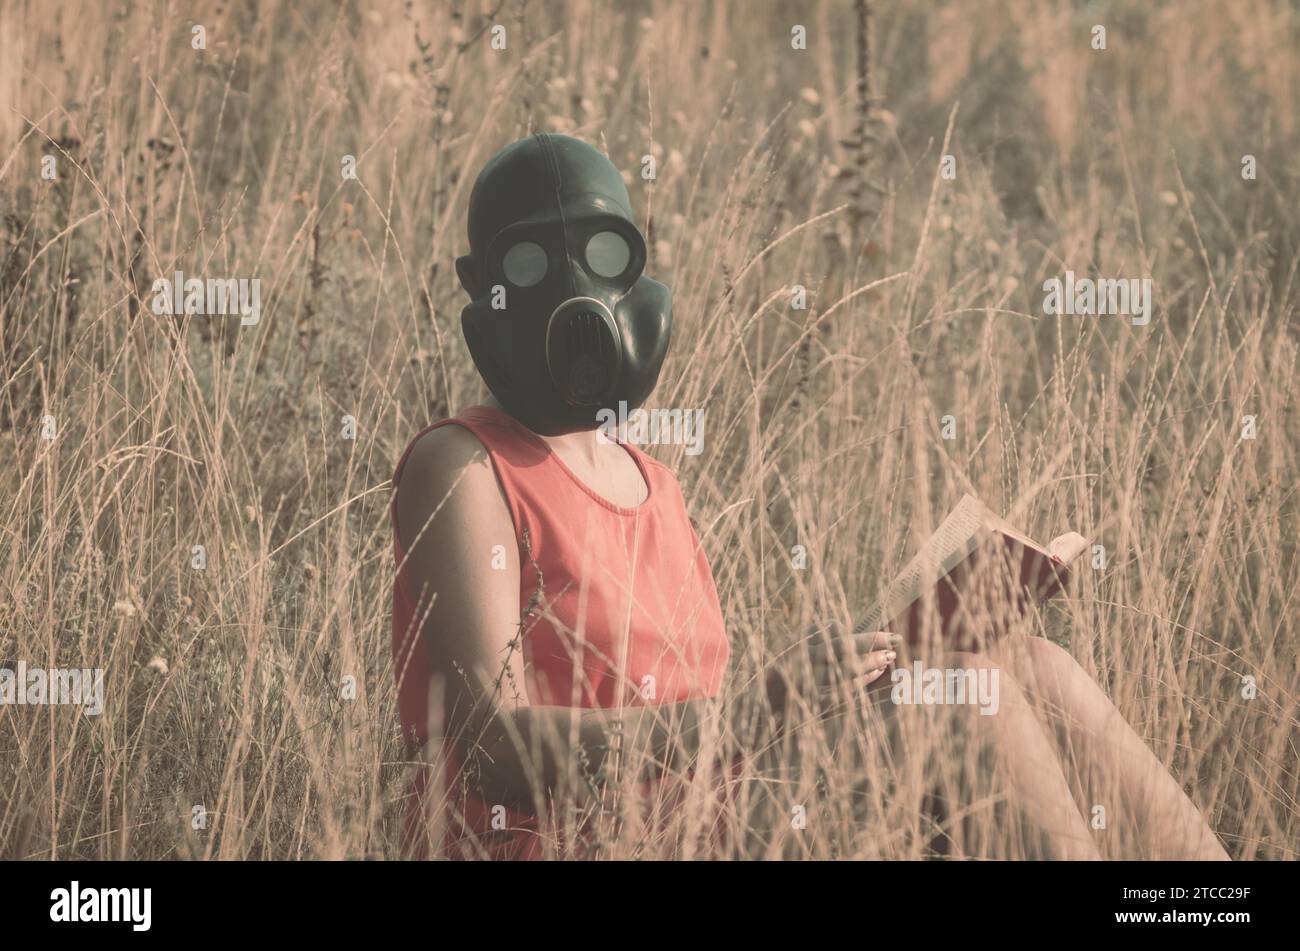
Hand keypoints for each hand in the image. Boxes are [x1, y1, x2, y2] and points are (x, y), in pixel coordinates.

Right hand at [764, 622, 899, 717]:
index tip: (887, 636)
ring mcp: (811, 685)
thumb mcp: (788, 648)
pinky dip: (862, 683)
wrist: (759, 707)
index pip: (840, 637)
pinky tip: (873, 676)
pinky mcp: (815, 703)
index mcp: (800, 648)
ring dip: (871, 666)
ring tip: (887, 660)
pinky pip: (845, 693)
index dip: (867, 637)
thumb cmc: (777, 672)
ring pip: (848, 673)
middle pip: (847, 653)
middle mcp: (805, 664)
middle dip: (874, 648)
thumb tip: (835, 625)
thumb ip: (811, 635)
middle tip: (895, 644)